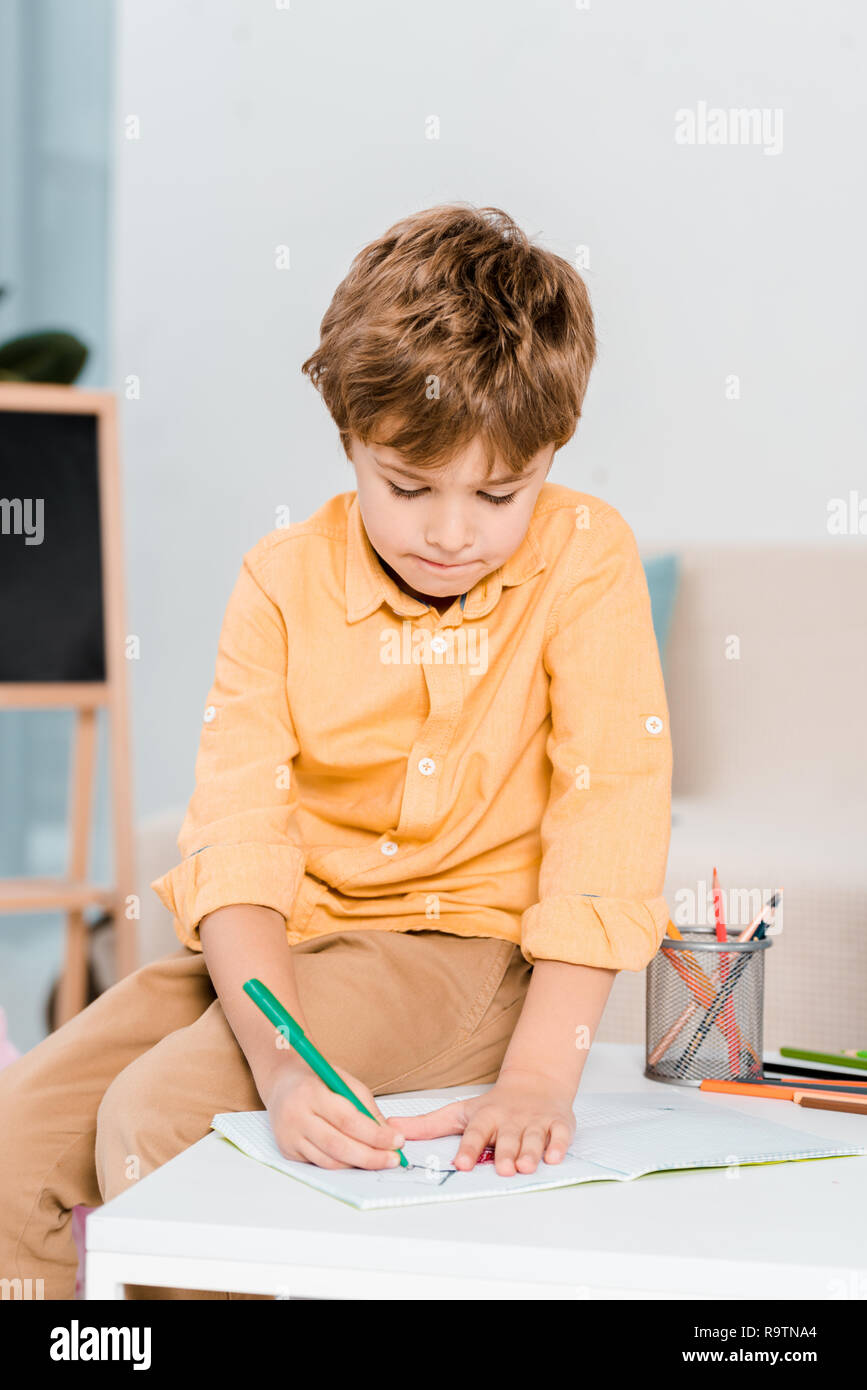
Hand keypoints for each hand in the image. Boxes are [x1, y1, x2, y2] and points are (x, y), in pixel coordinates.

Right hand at [264, 1063, 405, 1169]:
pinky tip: (357, 1161)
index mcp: (311, 1093)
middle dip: (371, 1156)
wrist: (280, 1083)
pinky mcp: (287, 1150)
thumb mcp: (342, 1080)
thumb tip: (387, 1133)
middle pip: (339, 1145)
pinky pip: (319, 1164)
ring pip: (329, 1160)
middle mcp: (296, 1116)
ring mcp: (289, 1136)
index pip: (348, 1120)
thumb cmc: (314, 1079)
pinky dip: (342, 1164)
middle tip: (393, 1159)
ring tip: (380, 1161)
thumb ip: (364, 1105)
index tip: (397, 1140)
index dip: (375, 1135)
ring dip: (358, 1164)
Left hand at [392, 1069, 575, 1175]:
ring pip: (532, 1137)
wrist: (535, 1083)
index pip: (475, 1133)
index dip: (469, 1148)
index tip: (462, 1164)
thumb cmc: (494, 1105)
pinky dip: (559, 1145)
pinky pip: (559, 1134)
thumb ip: (427, 1125)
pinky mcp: (557, 1123)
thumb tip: (389, 1128)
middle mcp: (510, 1119)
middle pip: (506, 1138)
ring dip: (529, 1152)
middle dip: (505, 1153)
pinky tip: (555, 1157)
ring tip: (525, 1167)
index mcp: (486, 1117)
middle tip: (503, 1169)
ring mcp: (534, 1121)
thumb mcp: (459, 1112)